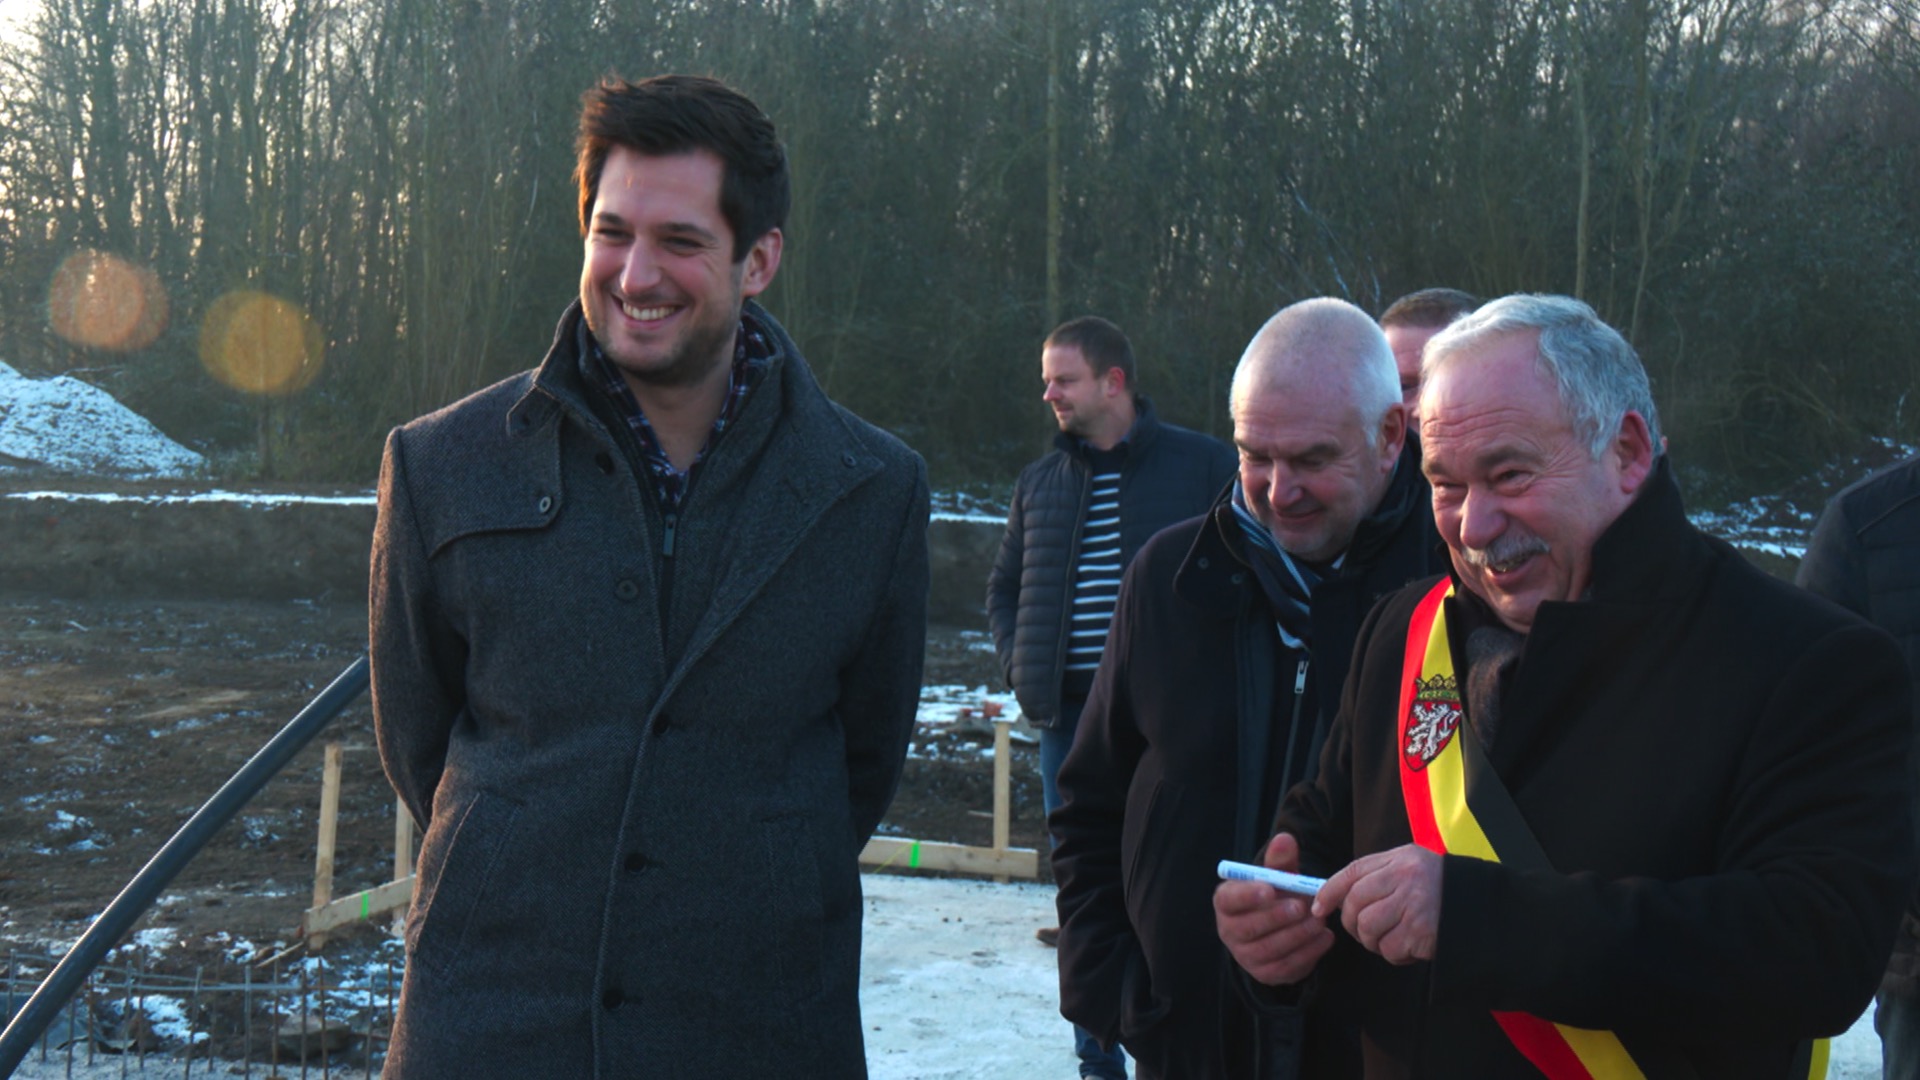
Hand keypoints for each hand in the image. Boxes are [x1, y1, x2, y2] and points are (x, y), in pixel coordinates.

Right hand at [1214, 833, 1334, 984]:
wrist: (1284, 927)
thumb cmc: (1278, 896)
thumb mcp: (1279, 877)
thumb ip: (1281, 860)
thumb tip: (1285, 839)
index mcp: (1226, 902)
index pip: (1228, 900)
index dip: (1247, 895)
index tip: (1270, 889)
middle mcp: (1229, 931)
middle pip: (1248, 928)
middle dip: (1277, 917)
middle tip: (1302, 906)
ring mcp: (1246, 956)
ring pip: (1269, 949)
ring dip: (1297, 935)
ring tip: (1319, 921)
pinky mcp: (1266, 974)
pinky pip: (1285, 967)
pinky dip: (1308, 953)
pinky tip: (1325, 937)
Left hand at [1312, 843, 1441, 964]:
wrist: (1484, 909)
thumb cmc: (1441, 890)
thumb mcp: (1413, 868)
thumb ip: (1379, 876)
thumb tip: (1337, 896)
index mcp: (1401, 859)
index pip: (1353, 872)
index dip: (1330, 891)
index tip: (1318, 908)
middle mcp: (1406, 878)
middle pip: (1355, 904)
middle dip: (1352, 923)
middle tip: (1363, 930)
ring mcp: (1413, 905)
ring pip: (1367, 928)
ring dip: (1373, 941)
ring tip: (1391, 938)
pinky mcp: (1421, 932)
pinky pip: (1389, 949)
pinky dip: (1394, 954)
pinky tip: (1410, 948)